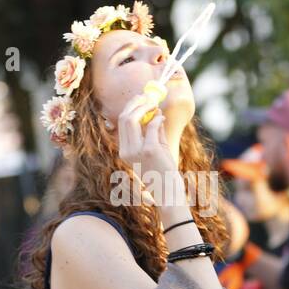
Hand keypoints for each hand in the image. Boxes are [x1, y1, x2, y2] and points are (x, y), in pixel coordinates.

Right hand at [117, 89, 178, 206]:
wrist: (168, 192)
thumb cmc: (163, 172)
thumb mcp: (155, 149)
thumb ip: (153, 132)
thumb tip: (155, 112)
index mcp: (124, 151)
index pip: (121, 123)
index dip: (130, 107)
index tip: (140, 99)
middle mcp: (126, 151)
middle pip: (123, 118)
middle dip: (135, 103)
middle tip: (148, 96)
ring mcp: (136, 151)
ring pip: (131, 119)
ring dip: (144, 107)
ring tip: (154, 103)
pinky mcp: (149, 150)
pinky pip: (151, 126)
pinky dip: (157, 119)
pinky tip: (162, 118)